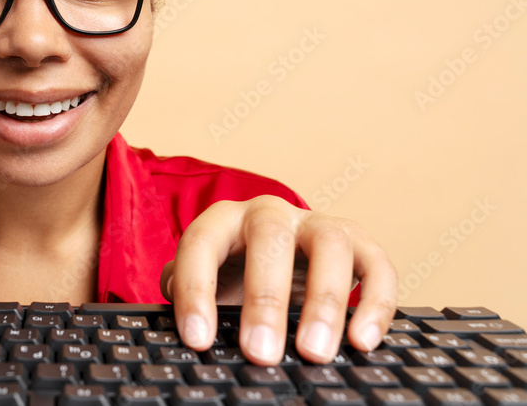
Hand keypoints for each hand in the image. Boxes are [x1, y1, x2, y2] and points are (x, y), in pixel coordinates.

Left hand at [160, 195, 396, 364]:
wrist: (279, 259)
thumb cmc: (235, 276)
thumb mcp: (209, 284)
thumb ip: (191, 299)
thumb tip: (189, 334)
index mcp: (224, 219)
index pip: (201, 243)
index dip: (196, 290)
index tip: (198, 340)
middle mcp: (270, 213)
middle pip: (270, 238)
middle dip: (265, 299)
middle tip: (260, 353)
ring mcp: (317, 224)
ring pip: (330, 245)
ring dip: (324, 301)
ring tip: (314, 353)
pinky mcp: (359, 243)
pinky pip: (377, 265)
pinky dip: (376, 303)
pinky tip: (362, 342)